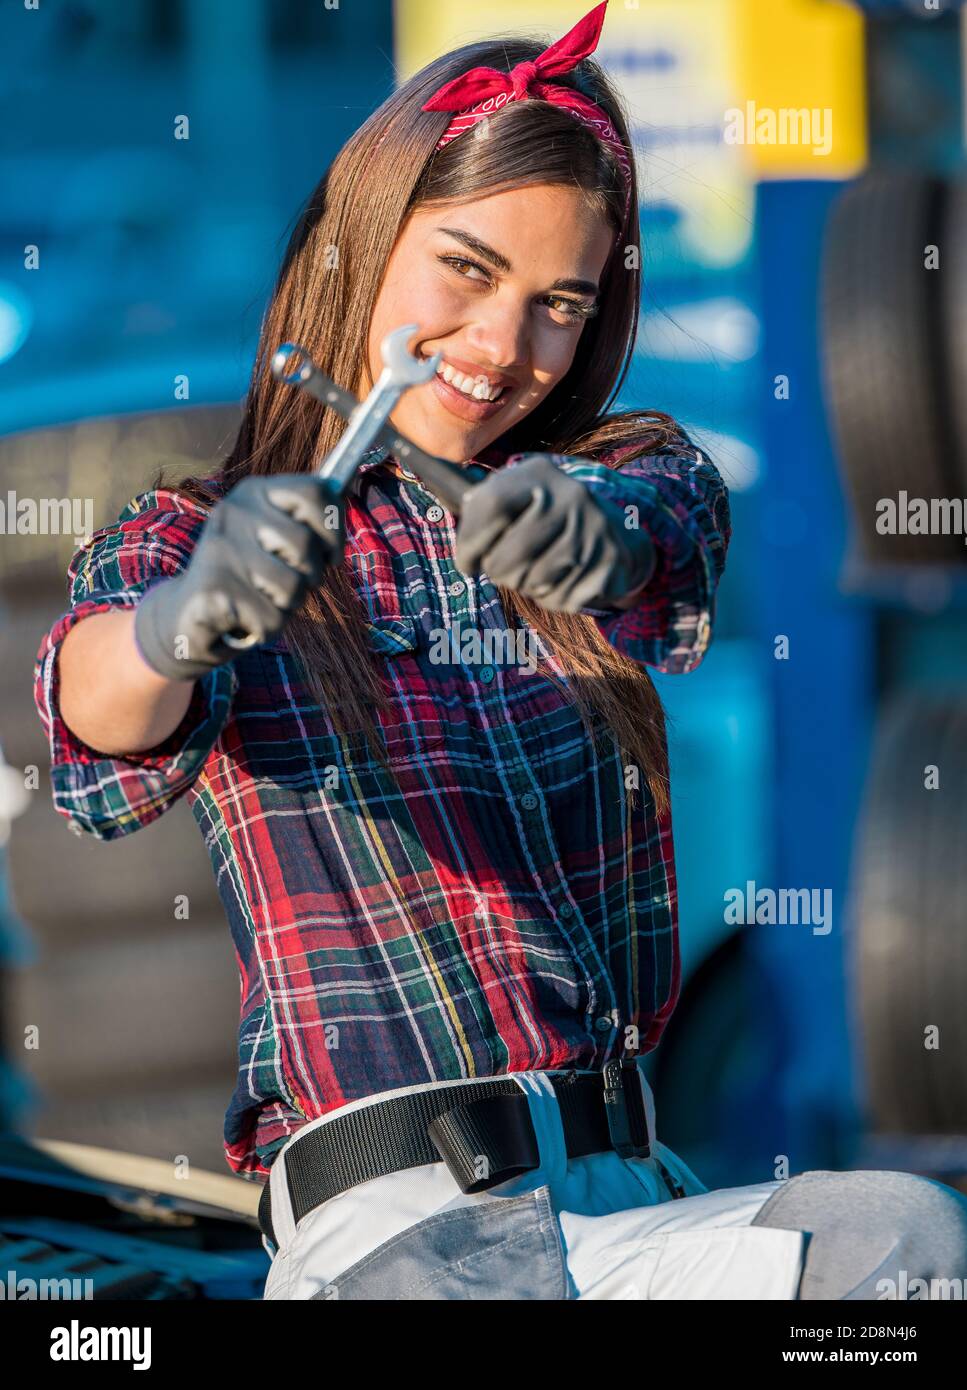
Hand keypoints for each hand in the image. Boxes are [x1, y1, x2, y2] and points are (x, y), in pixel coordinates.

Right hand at [134, 473, 342, 679]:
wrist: (186, 615)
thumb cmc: (246, 576)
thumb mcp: (274, 538)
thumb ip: (305, 518)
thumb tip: (345, 485)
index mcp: (253, 492)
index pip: (315, 491)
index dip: (334, 529)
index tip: (330, 555)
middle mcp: (234, 512)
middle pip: (307, 546)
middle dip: (310, 577)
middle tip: (287, 584)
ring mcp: (220, 550)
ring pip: (293, 587)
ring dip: (287, 606)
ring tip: (261, 599)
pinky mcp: (213, 589)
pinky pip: (272, 619)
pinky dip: (266, 629)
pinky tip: (243, 619)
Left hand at [454, 453, 654, 613]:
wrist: (616, 534)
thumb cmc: (547, 520)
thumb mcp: (520, 498)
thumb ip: (484, 509)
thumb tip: (457, 540)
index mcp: (538, 474)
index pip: (490, 505)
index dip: (469, 543)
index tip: (467, 564)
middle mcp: (569, 496)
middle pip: (506, 557)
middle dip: (497, 573)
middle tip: (504, 569)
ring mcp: (591, 530)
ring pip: (531, 583)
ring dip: (526, 586)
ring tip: (537, 569)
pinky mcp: (607, 563)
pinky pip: (559, 598)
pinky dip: (552, 597)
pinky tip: (562, 579)